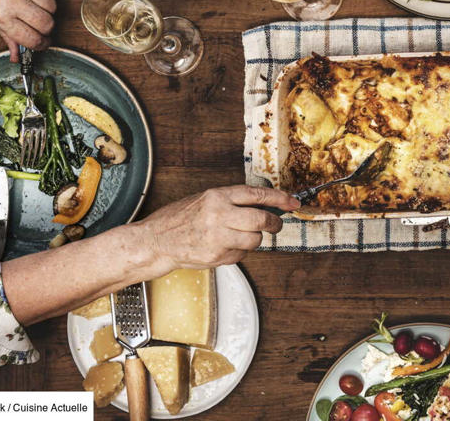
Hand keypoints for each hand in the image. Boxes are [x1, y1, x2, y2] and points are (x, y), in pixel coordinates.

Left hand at [0, 0, 55, 61]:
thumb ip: (7, 36)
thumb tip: (17, 56)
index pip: (32, 39)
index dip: (41, 44)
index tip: (43, 42)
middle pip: (47, 23)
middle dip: (46, 27)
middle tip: (40, 24)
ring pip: (52, 6)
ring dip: (47, 8)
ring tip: (34, 4)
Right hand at [141, 185, 300, 271]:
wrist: (157, 241)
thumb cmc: (180, 219)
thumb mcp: (205, 199)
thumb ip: (232, 201)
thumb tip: (264, 204)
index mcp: (217, 196)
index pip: (257, 194)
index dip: (279, 198)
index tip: (292, 202)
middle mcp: (219, 215)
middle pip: (261, 219)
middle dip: (274, 223)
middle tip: (276, 224)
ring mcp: (218, 237)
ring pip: (254, 240)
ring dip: (254, 239)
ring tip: (240, 236)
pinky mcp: (217, 256)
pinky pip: (241, 255)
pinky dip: (239, 252)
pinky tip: (224, 247)